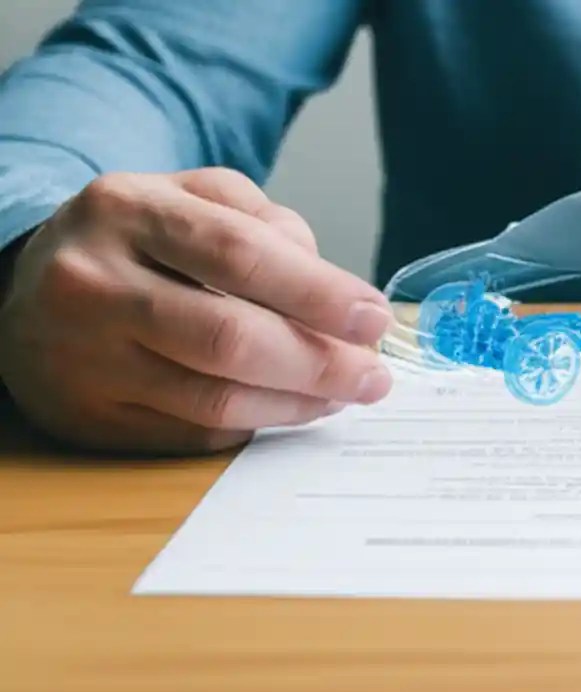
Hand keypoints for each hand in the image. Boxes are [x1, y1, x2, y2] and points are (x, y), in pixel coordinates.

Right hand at [0, 168, 392, 452]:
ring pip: (214, 398)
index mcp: (128, 210)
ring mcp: (84, 357)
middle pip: (230, 338)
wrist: (27, 287)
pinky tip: (289, 407)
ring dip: (297, 403)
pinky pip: (192, 432)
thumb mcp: (193, 197)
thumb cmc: (136, 240)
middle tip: (373, 374)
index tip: (374, 318)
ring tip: (342, 394)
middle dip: (320, 362)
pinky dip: (255, 423)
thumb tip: (335, 291)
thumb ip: (268, 224)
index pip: (241, 256)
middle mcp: (94, 282)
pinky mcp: (87, 417)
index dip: (320, 294)